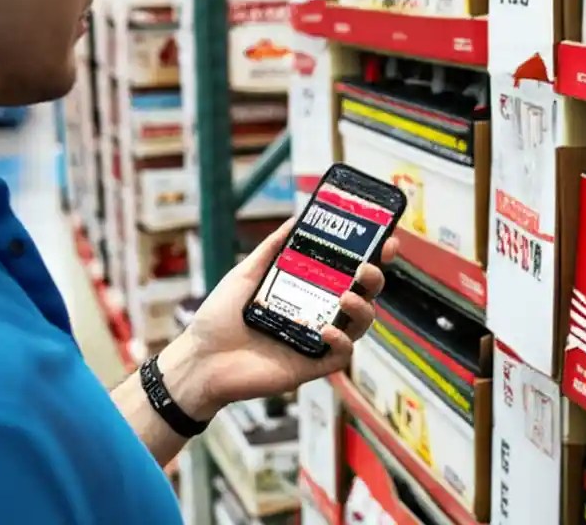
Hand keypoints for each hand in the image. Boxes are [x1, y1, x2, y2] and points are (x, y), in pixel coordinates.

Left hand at [157, 218, 397, 420]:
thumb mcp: (245, 274)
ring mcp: (318, 341)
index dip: (371, 257)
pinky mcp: (312, 366)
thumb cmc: (219, 319)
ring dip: (363, 308)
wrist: (199, 359)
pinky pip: (341, 355)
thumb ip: (272, 249)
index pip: (348, 273)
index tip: (385, 240)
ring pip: (359, 324)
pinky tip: (327, 331)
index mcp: (308, 292)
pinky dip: (341, 341)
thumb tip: (297, 219)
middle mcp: (318, 314)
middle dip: (374, 279)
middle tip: (367, 267)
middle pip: (363, 295)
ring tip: (347, 296)